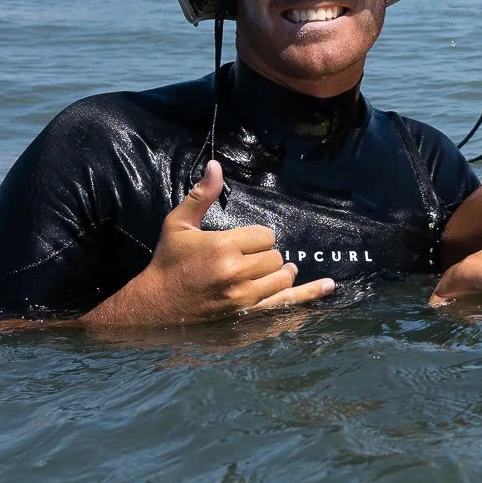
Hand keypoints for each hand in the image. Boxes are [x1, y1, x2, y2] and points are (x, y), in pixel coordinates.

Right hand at [82, 161, 335, 325]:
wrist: (154, 307)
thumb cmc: (167, 262)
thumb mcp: (178, 225)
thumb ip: (202, 195)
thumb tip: (216, 164)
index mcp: (223, 247)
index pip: (265, 236)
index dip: (257, 238)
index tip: (241, 243)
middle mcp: (236, 273)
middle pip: (276, 257)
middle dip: (265, 256)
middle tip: (247, 259)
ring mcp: (244, 300)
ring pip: (283, 279)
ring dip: (280, 273)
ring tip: (275, 270)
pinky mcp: (247, 318)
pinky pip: (286, 305)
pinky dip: (308, 295)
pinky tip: (327, 287)